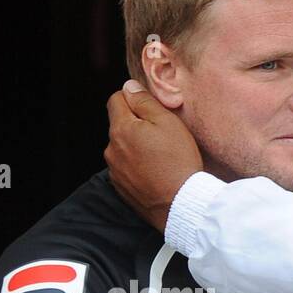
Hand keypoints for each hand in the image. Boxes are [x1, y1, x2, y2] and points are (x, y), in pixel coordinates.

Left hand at [104, 80, 202, 231]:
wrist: (181, 205)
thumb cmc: (178, 162)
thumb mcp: (168, 123)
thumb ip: (145, 101)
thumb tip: (129, 87)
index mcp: (121, 128)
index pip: (116, 99)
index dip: (134, 99)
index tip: (151, 109)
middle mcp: (111, 148)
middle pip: (120, 126)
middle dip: (136, 126)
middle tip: (162, 137)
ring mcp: (115, 171)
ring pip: (123, 149)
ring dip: (136, 149)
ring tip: (161, 160)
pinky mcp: (122, 189)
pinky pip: (127, 170)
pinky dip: (138, 169)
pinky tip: (156, 174)